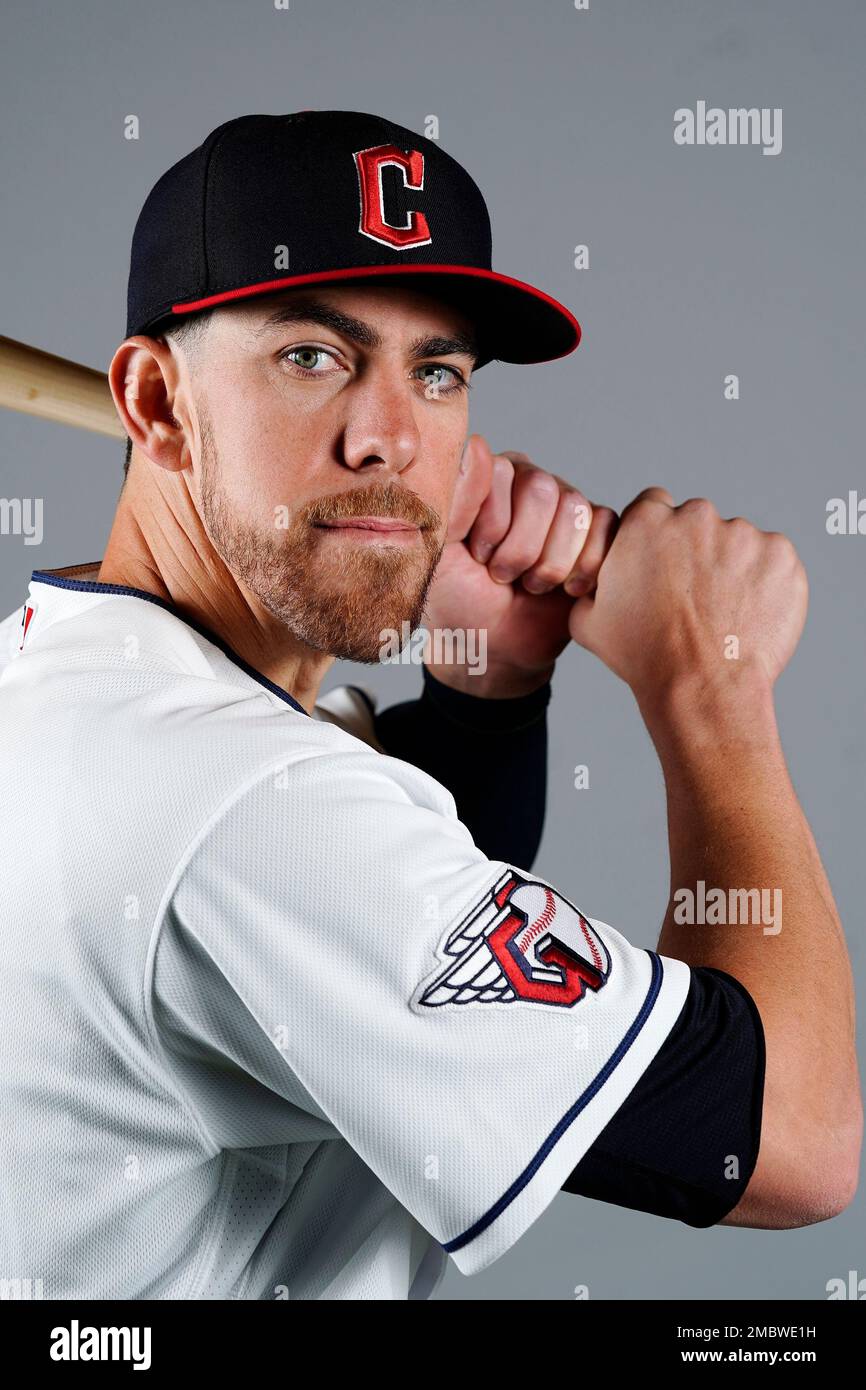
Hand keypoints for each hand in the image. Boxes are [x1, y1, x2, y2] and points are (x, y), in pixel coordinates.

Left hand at [422, 434, 619, 696]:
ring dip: (551, 564)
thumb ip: (455, 500)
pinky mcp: (598, 533)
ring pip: (577, 511)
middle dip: (522, 549)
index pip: (503, 473)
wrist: (496, 649)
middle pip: (545, 490)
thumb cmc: (459, 601)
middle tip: (503, 576)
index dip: (493, 526)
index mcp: (488, 476)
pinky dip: (585, 568)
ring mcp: (567, 506)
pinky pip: (608, 528)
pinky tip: (566, 589)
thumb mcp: (442, 553)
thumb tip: (478, 444)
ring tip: (530, 585)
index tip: (477, 557)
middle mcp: (530, 481)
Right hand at [567, 486, 808, 711]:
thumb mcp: (588, 619)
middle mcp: (696, 516)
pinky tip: (748, 616)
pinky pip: (772, 561)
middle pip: (697, 521)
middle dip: (696, 551)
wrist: (701, 686)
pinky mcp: (781, 554)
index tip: (663, 564)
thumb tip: (591, 578)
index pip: (653, 504)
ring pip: (737, 543)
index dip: (657, 536)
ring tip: (722, 615)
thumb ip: (591, 582)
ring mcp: (743, 533)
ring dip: (731, 568)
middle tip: (693, 597)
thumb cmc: (642, 657)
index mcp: (646, 521)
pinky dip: (764, 583)